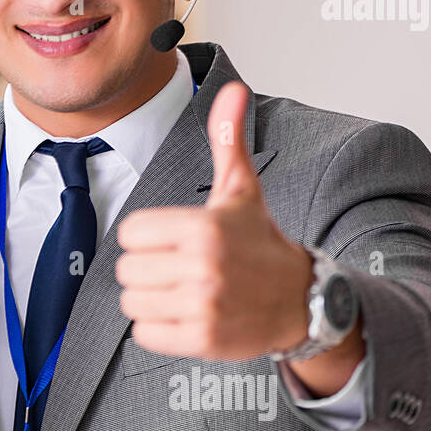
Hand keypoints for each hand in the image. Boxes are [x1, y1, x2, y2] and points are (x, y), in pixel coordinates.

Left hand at [114, 80, 312, 361]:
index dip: (146, 237)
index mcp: (203, 227)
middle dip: (147, 270)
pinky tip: (185, 315)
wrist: (303, 299)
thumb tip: (233, 90)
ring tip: (182, 292)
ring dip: (151, 300)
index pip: (130, 233)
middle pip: (126, 270)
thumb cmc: (260, 242)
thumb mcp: (242, 190)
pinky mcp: (203, 340)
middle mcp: (203, 267)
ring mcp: (203, 306)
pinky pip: (144, 335)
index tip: (172, 240)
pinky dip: (158, 329)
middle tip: (178, 268)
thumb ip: (227, 141)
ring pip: (132, 303)